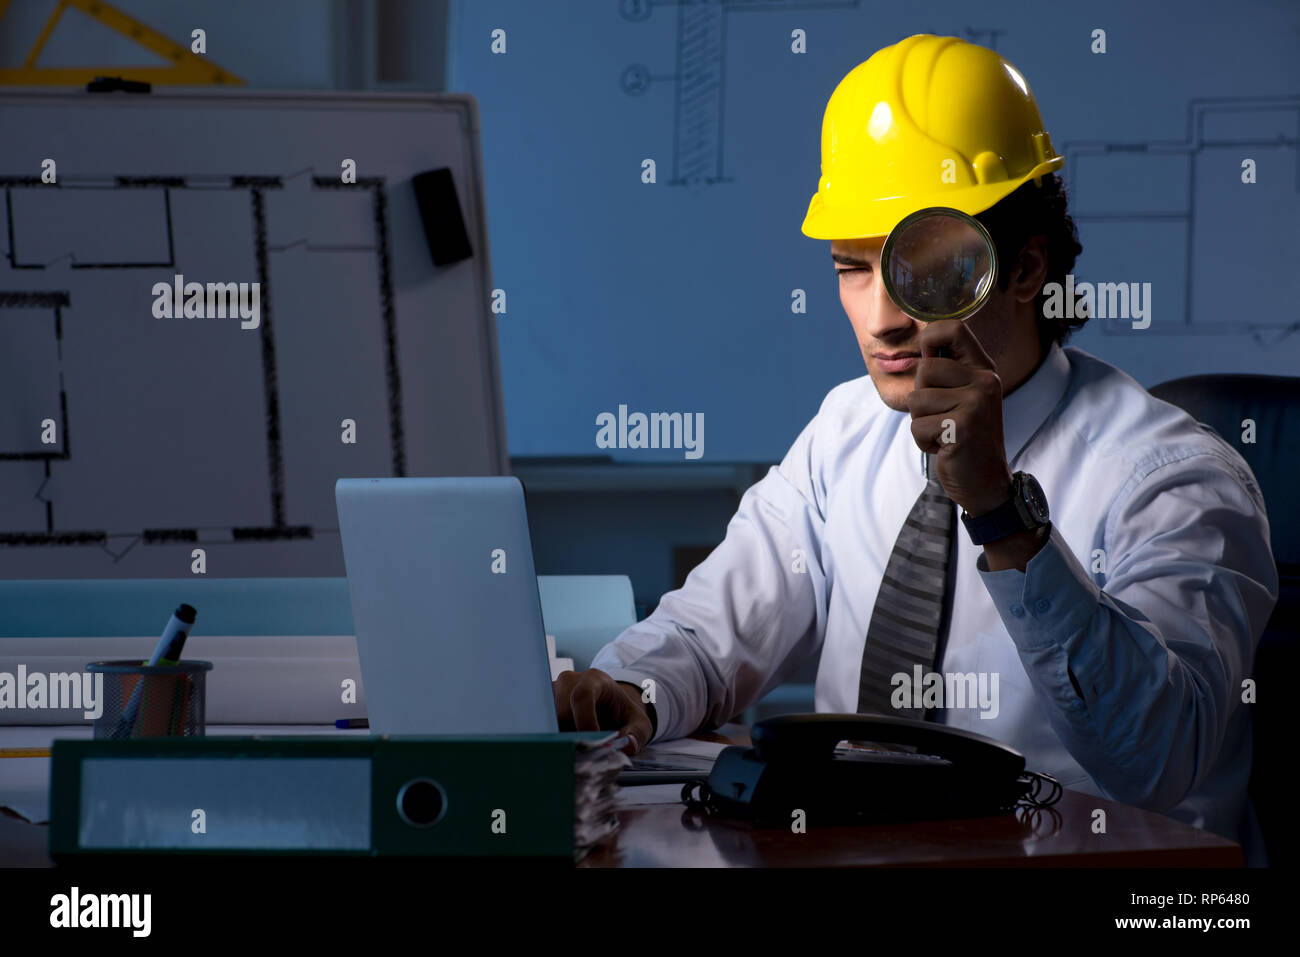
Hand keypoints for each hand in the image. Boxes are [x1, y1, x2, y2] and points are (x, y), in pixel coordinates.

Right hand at [552, 668, 653, 755]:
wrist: (610, 706)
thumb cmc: (622, 714)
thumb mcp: (639, 724)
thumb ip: (637, 734)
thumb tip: (626, 745)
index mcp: (594, 679)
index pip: (582, 696)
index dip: (585, 722)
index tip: (594, 742)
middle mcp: (569, 681)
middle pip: (562, 713)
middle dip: (574, 736)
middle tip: (587, 753)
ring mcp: (553, 692)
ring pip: (550, 722)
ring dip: (562, 739)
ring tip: (579, 748)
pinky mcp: (544, 705)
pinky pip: (543, 725)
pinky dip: (554, 739)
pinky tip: (567, 746)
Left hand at [906, 320, 1014, 516]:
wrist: (986, 482)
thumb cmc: (965, 437)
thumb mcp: (963, 398)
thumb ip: (946, 373)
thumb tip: (921, 346)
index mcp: (983, 370)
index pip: (954, 328)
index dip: (929, 337)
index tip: (926, 357)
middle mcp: (984, 382)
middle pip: (924, 368)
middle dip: (920, 396)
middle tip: (941, 416)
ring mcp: (976, 404)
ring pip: (916, 400)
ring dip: (921, 422)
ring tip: (943, 433)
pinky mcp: (962, 428)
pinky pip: (917, 426)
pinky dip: (923, 442)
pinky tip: (944, 447)